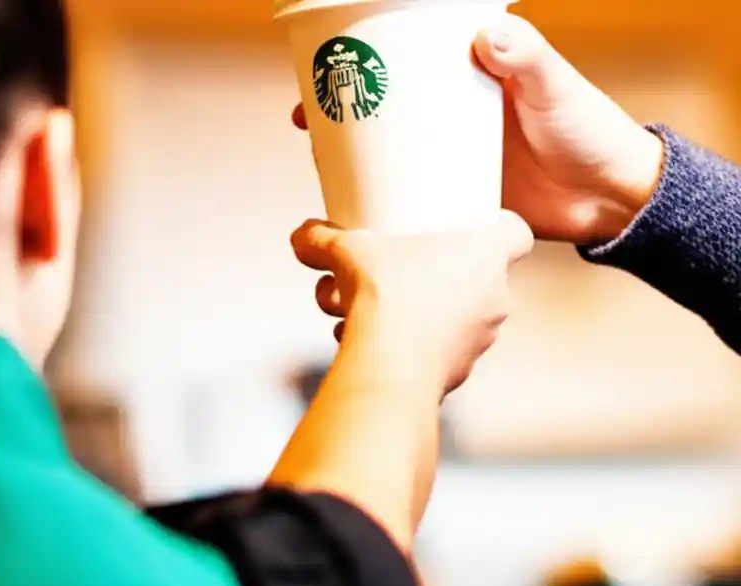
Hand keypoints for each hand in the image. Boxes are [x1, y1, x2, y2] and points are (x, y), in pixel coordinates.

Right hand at [291, 17, 664, 243]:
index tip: (326, 71)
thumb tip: (486, 34)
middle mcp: (455, 120)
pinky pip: (410, 201)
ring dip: (353, 165)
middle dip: (342, 116)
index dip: (364, 65)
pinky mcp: (457, 202)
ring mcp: (452, 162)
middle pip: (386, 112)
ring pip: (390, 159)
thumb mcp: (555, 87)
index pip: (406, 65)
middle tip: (306, 123)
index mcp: (472, 81)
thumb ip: (526, 57)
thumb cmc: (591, 131)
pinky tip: (354, 216)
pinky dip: (382, 207)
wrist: (614, 198)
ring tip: (319, 172)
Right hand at [291, 210, 533, 396]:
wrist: (388, 367)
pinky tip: (368, 339)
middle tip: (397, 267)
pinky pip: (437, 349)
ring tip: (367, 308)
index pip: (515, 232)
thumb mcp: (347, 251)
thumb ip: (323, 239)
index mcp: (485, 255)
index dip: (496, 226)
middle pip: (475, 275)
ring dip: (413, 309)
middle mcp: (494, 298)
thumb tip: (303, 235)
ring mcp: (480, 339)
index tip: (469, 225)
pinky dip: (407, 343)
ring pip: (451, 315)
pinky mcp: (459, 371)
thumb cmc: (385, 300)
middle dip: (432, 272)